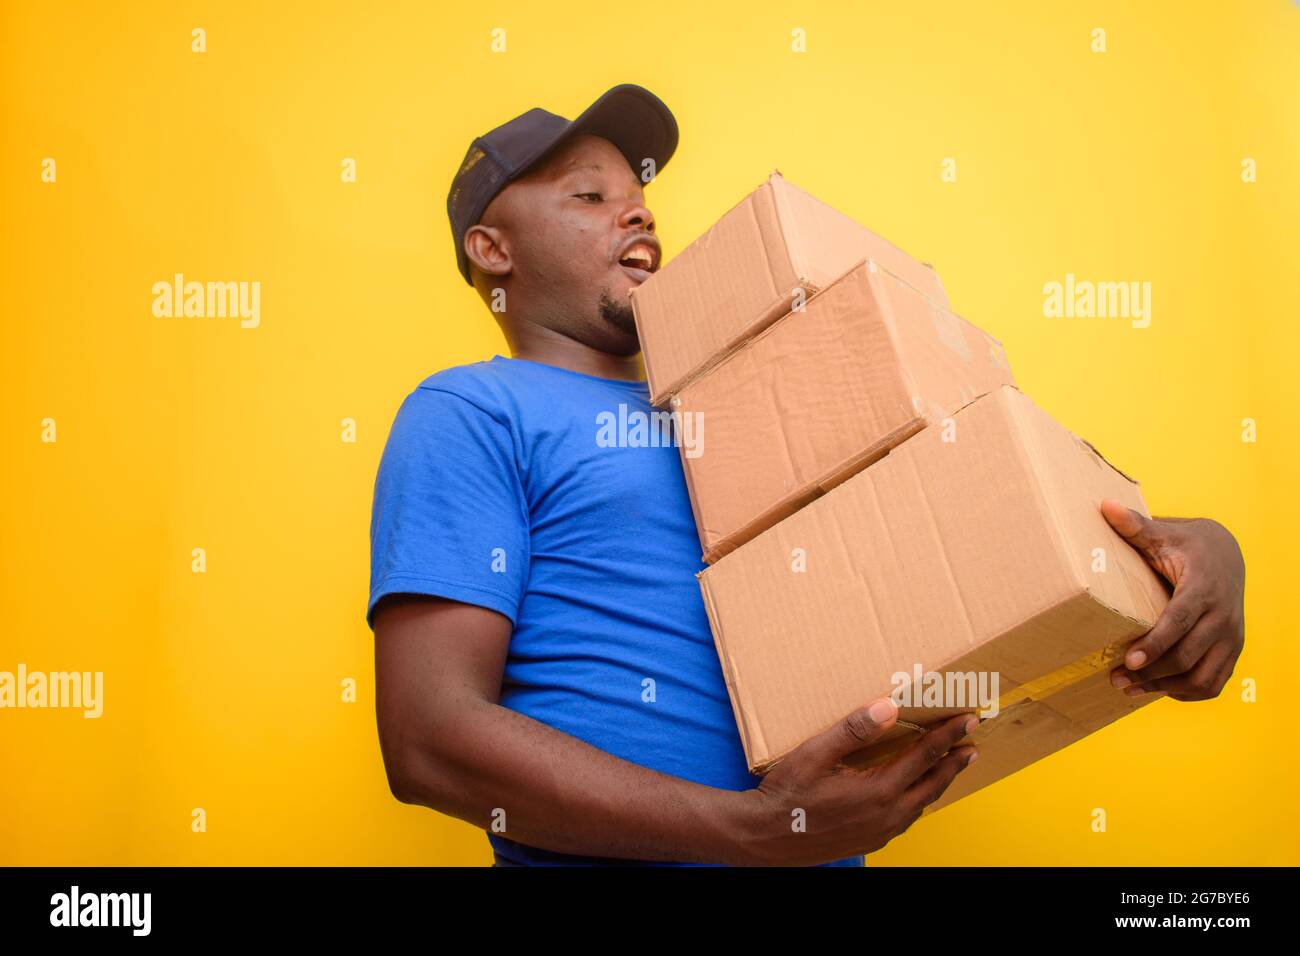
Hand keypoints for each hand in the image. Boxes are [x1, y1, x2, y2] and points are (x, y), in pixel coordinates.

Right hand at [735, 699, 977, 865]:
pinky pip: (906, 819)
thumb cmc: (786, 794)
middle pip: (932, 783)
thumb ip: (853, 730)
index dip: (948, 735)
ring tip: (950, 767)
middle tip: (971, 744)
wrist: (765, 838)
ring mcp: (880, 832)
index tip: (968, 720)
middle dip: (954, 761)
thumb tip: (888, 706)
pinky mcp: (870, 842)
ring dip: (938, 782)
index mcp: (879, 790)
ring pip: (921, 804)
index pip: (925, 756)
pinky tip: (914, 795)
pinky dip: (919, 801)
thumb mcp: (814, 754)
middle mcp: (887, 814)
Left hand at [1100, 500, 1245, 701]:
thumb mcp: (1163, 534)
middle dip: (1150, 673)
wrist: (1227, 554)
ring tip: (1129, 689)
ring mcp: (1232, 637)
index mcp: (1203, 588)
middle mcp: (1223, 616)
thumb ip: (1135, 526)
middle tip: (1115, 679)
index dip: (1155, 644)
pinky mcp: (1233, 649)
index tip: (1129, 660)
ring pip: (1202, 676)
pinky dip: (1188, 692)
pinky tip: (1158, 689)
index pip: (1180, 621)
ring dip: (1165, 688)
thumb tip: (1105, 506)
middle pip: (1188, 655)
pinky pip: (1214, 681)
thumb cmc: (1187, 545)